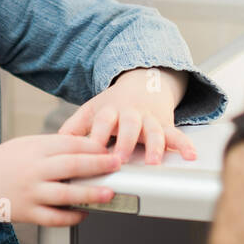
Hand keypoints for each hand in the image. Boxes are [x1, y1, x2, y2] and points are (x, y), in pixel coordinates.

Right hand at [0, 134, 121, 228]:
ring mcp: (31, 193)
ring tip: (109, 193)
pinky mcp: (28, 214)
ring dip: (91, 194)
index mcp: (35, 149)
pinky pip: (54, 218)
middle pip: (71, 166)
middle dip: (98, 164)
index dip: (92, 145)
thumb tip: (85, 145)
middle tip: (117, 163)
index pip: (69, 144)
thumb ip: (53, 145)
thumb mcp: (26, 144)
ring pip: (66, 195)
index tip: (108, 146)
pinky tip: (85, 213)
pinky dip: (72, 217)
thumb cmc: (3, 162)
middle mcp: (34, 171)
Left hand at [57, 67, 196, 163]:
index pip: (101, 122)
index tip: (92, 153)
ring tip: (153, 162)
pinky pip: (177, 134)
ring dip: (153, 146)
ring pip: (153, 131)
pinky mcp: (166, 124)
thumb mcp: (92, 110)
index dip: (97, 137)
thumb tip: (53, 143)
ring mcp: (149, 119)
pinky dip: (185, 145)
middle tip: (119, 159)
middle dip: (124, 142)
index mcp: (110, 110)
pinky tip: (190, 156)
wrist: (144, 82)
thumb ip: (74, 127)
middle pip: (128, 126)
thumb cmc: (115, 103)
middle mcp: (130, 113)